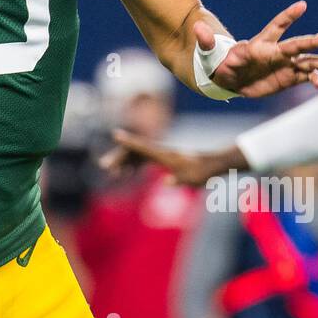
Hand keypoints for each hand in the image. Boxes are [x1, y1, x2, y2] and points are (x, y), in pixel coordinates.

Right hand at [99, 130, 243, 185]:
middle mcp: (161, 152)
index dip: (128, 141)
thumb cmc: (201, 172)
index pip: (143, 146)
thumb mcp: (190, 180)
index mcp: (165, 155)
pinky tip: (128, 173)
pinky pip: (144, 160)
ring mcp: (162, 155)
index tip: (115, 134)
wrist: (213, 165)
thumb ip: (177, 181)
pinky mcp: (165, 159)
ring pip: (138, 156)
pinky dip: (134, 165)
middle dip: (119, 158)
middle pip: (136, 151)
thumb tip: (166, 182)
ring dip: (125, 163)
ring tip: (113, 173)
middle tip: (104, 166)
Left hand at [205, 1, 317, 97]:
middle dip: (312, 41)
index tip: (301, 5)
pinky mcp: (287, 78)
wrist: (227, 79)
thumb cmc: (218, 63)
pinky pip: (304, 77)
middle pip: (297, 44)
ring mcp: (284, 65)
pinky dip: (314, 79)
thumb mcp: (208, 53)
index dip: (287, 16)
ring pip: (308, 61)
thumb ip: (206, 41)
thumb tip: (196, 27)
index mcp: (259, 44)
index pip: (276, 26)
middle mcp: (276, 52)